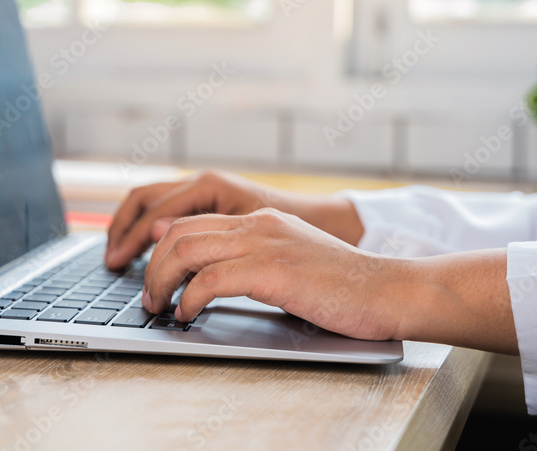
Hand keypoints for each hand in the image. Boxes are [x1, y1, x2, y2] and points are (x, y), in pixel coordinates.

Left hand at [141, 208, 406, 340]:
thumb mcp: (291, 260)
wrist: (387, 290)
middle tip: (149, 298)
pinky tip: (188, 316)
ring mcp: (265, 244)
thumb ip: (252, 259)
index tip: (155, 278)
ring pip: (185, 251)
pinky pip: (210, 281)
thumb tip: (206, 273)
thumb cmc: (344, 287)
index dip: (163, 250)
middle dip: (153, 266)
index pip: (192, 223)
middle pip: (179, 233)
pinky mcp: (272, 270)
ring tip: (159, 307)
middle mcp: (258, 224)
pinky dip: (189, 300)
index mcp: (261, 220)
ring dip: (161, 282)